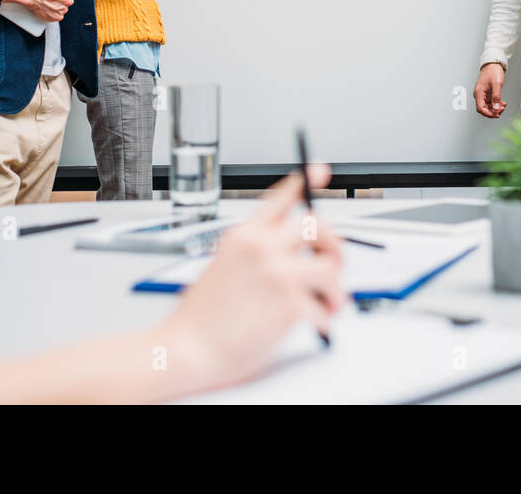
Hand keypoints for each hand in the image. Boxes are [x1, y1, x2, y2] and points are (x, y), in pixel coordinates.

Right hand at [160, 164, 344, 392]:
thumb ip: (255, 253)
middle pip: (318, 226)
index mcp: (244, 235)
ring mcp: (276, 272)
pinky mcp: (289, 302)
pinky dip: (325, 319)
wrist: (186, 350)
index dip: (305, 180)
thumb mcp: (224, 266)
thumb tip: (293, 258)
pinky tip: (313, 324)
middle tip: (332, 266)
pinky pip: (325, 306)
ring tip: (326, 304)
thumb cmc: (201, 319)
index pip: (280, 197)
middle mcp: (261, 247)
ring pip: (330, 267)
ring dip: (334, 289)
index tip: (320, 171)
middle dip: (333, 246)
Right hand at [474, 63, 507, 117]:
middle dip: (492, 112)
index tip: (496, 115)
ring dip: (495, 108)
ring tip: (503, 107)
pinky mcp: (487, 93)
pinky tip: (502, 104)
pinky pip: (490, 102)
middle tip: (501, 111)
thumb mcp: (496, 84)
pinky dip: (496, 104)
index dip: (488, 113)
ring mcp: (483, 94)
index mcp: (479, 92)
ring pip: (488, 106)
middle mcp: (479, 94)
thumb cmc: (493, 71)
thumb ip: (496, 97)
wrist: (493, 64)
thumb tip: (496, 108)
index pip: (480, 108)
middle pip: (483, 109)